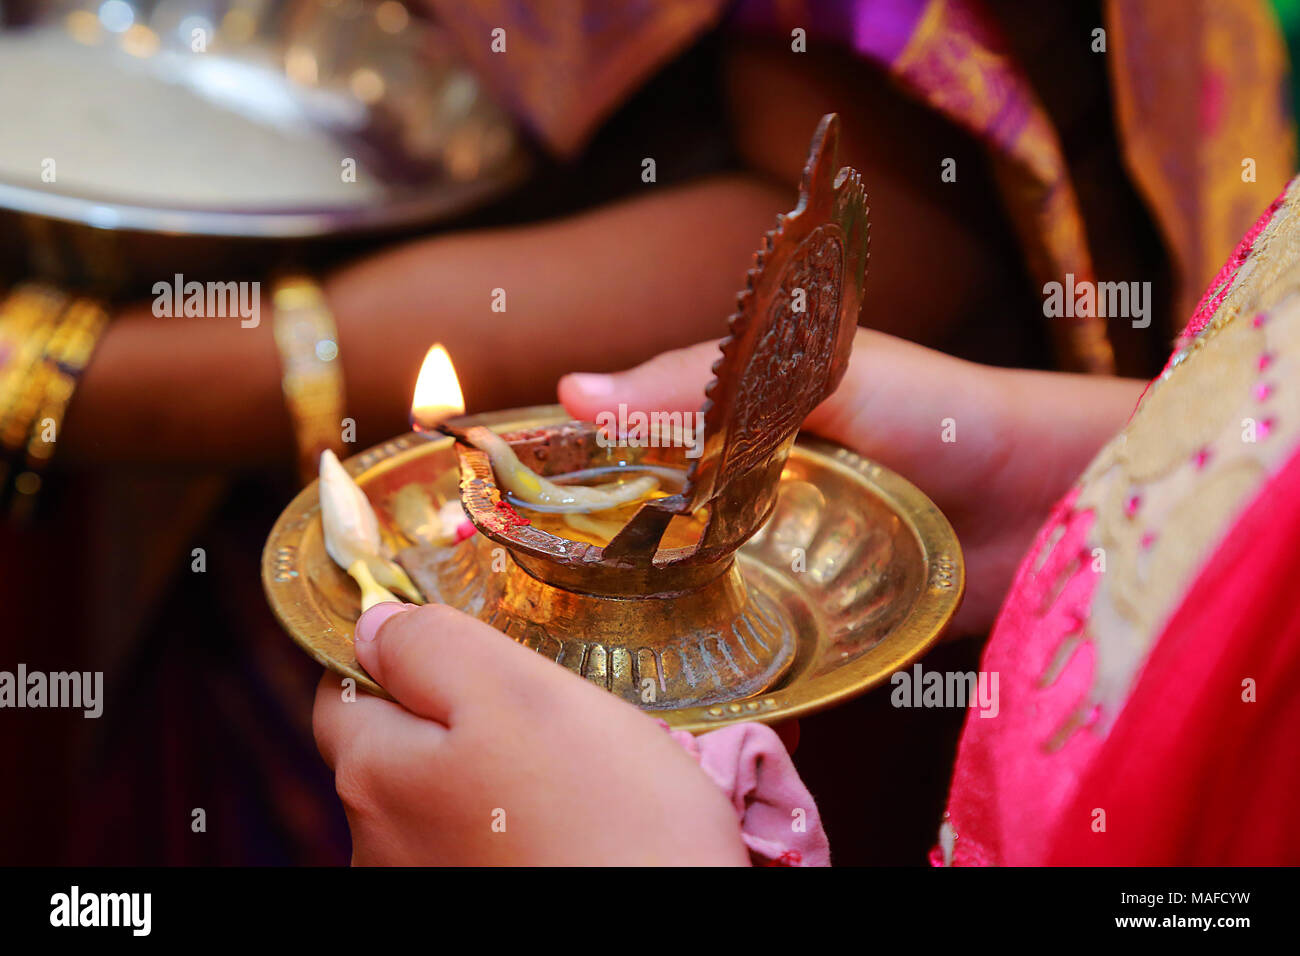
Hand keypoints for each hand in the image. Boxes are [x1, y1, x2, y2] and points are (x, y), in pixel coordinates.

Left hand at [312, 602, 749, 865]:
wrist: (671, 933)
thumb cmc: (606, 819)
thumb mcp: (520, 694)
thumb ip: (432, 648)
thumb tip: (373, 624)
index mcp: (374, 775)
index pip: (345, 687)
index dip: (403, 653)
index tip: (473, 649)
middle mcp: (378, 846)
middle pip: (395, 748)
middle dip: (456, 717)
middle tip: (543, 710)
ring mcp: (426, 885)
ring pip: (442, 799)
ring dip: (491, 776)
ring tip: (568, 775)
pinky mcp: (477, 905)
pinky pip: (479, 846)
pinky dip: (515, 827)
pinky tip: (569, 828)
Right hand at [560, 329, 1142, 635]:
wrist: (1053, 500)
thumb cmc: (940, 411)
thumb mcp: (817, 375)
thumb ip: (704, 384)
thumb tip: (571, 393)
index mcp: (740, 413)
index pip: (632, 440)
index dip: (571, 471)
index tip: (503, 510)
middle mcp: (750, 481)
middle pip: (654, 522)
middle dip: (602, 558)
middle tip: (538, 598)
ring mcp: (784, 549)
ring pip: (697, 585)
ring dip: (659, 614)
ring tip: (595, 648)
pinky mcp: (820, 610)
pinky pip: (756, 634)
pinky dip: (727, 656)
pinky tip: (687, 684)